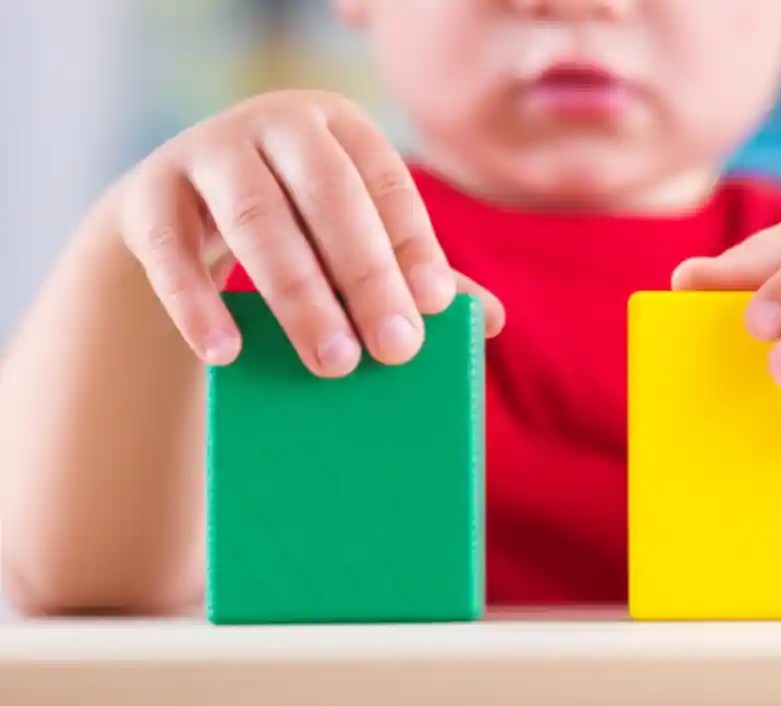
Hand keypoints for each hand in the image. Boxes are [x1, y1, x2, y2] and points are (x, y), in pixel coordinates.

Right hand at [117, 90, 504, 376]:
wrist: (182, 211)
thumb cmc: (298, 226)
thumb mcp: (354, 236)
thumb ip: (414, 272)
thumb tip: (490, 320)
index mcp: (341, 127)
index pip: (385, 181)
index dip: (412, 242)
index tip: (435, 304)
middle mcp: (276, 124)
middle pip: (327, 195)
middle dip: (366, 274)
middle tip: (395, 350)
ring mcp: (206, 152)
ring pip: (255, 220)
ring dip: (298, 295)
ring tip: (333, 363)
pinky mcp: (149, 195)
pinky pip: (170, 251)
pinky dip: (197, 304)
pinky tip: (226, 353)